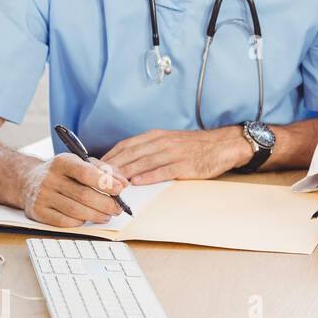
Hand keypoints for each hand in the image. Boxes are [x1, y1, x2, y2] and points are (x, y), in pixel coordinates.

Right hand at [19, 153, 129, 226]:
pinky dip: (79, 221)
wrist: (28, 180)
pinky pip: (64, 221)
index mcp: (62, 162)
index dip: (105, 183)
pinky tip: (87, 218)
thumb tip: (123, 183)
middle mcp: (49, 178)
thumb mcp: (81, 163)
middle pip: (84, 195)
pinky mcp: (37, 212)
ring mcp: (42, 196)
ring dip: (96, 215)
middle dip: (106, 204)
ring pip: (75, 211)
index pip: (86, 173)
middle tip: (118, 208)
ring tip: (107, 215)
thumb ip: (104, 170)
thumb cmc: (62, 172)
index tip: (120, 190)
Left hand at [100, 127, 250, 183]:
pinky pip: (164, 170)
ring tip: (110, 182)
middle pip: (131, 154)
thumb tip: (125, 161)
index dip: (108, 156)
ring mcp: (174, 153)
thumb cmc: (194, 146)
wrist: (223, 144)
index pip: (126, 145)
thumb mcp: (169, 141)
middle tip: (96, 177)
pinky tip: (138, 182)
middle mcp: (162, 142)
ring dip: (125, 172)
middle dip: (111, 166)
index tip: (94, 167)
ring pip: (144, 162)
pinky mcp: (186, 165)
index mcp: (156, 136)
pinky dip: (149, 176)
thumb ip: (149, 149)